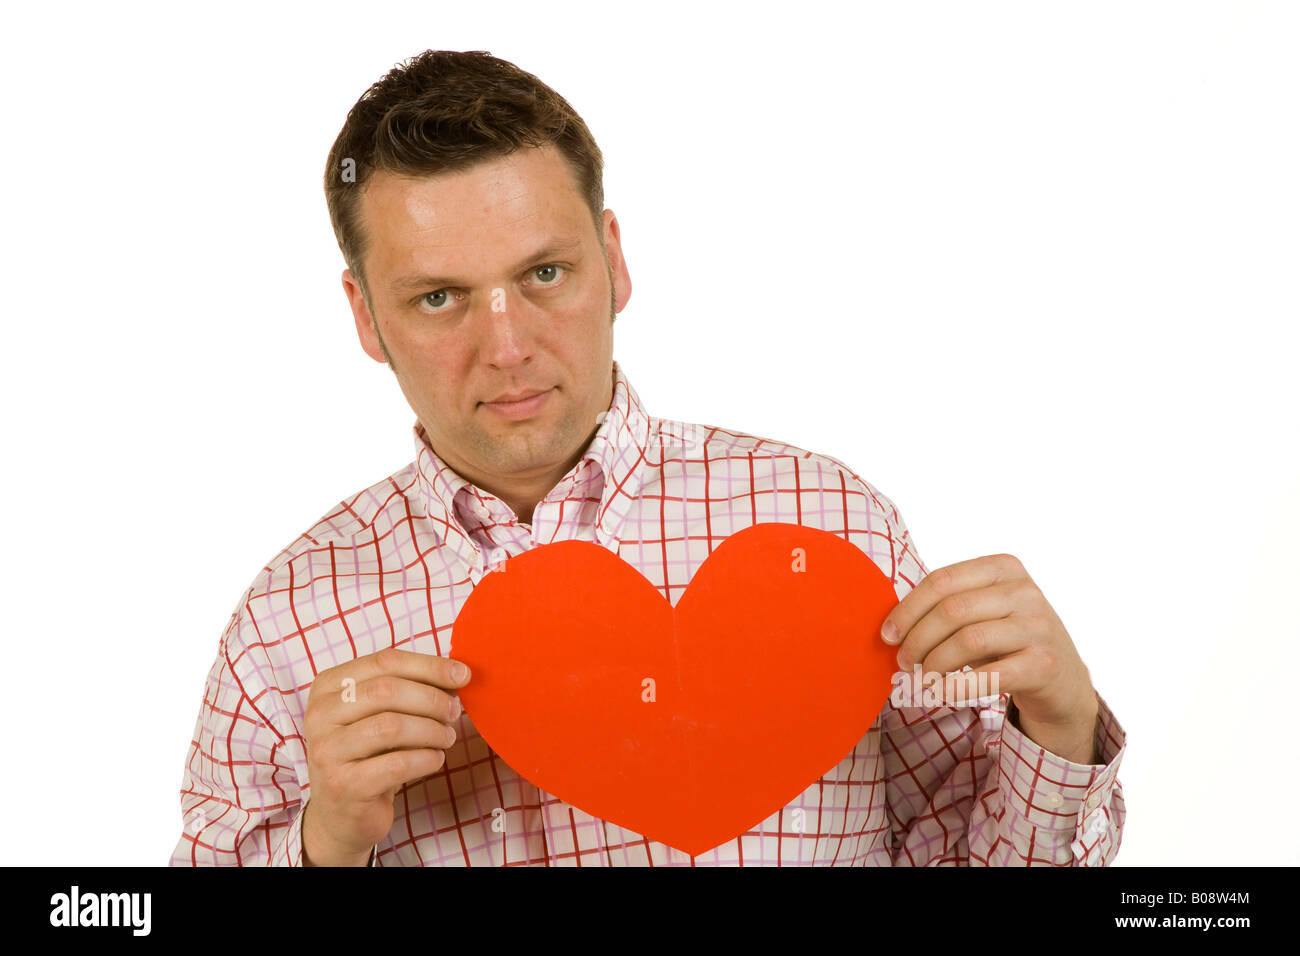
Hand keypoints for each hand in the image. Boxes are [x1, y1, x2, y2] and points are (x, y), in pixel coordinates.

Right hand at [300, 648, 470, 865]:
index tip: (462, 675)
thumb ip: (409, 687)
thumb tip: (457, 673)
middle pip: (387, 690)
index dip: (429, 666)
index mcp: (329, 687)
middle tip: (454, 712)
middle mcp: (320, 716)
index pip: (385, 661)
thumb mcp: (381, 714)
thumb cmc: (368, 755)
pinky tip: (435, 759)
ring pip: (392, 726)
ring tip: (446, 737)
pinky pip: (397, 764)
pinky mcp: (343, 786)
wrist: (340, 815)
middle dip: (432, 699)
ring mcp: (327, 752)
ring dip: (431, 730)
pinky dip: (426, 759)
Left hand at [880, 554, 1099, 762]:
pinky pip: (989, 675)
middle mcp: (1025, 591)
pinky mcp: (1045, 664)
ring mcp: (1039, 626)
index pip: (942, 581)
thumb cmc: (1008, 643)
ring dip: (934, 663)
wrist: (1062, 681)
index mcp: (1004, 568)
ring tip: (921, 678)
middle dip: (917, 638)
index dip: (908, 609)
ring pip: (968, 640)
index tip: (887, 634)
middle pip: (952, 610)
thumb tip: (890, 625)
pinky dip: (956, 686)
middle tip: (903, 661)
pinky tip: (938, 692)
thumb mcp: (982, 613)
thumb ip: (946, 607)